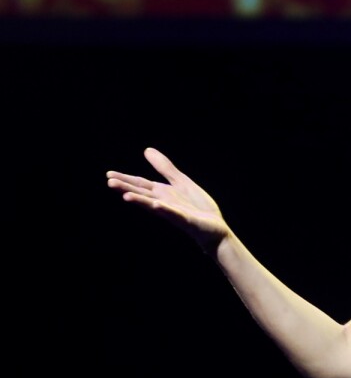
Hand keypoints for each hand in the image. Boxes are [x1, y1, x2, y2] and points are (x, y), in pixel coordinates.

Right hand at [106, 147, 229, 251]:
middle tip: (110, 183)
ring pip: (154, 205)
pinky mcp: (186, 220)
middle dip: (127, 189)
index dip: (126, 179)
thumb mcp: (181, 182)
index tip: (108, 174)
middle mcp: (164, 203)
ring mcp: (174, 212)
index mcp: (162, 193)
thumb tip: (147, 150)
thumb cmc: (197, 207)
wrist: (215, 227)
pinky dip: (165, 209)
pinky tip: (157, 205)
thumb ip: (165, 168)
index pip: (141, 184)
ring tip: (126, 196)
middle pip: (143, 194)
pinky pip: (174, 214)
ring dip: (141, 201)